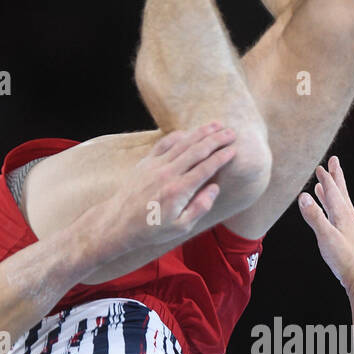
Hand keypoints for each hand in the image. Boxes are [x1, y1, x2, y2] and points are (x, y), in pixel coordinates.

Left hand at [110, 123, 235, 258]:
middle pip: (197, 150)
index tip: (233, 150)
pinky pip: (165, 143)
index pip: (206, 168)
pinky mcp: (146, 162)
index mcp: (179, 191)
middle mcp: (168, 174)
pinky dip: (179, 135)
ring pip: (183, 143)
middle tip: (231, 132)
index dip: (222, 157)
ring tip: (216, 125)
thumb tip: (215, 187)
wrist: (120, 222)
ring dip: (201, 132)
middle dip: (216, 139)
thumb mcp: (181, 227)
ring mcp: (156, 165)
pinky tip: (189, 132)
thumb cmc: (152, 228)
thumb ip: (200, 207)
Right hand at [298, 156, 353, 296]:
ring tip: (325, 189)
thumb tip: (304, 197)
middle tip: (334, 162)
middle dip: (336, 178)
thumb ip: (315, 217)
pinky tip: (335, 218)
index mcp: (344, 217)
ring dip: (334, 196)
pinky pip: (343, 220)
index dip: (327, 179)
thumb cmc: (348, 262)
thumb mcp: (327, 238)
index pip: (333, 193)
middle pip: (342, 194)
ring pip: (343, 207)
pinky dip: (336, 213)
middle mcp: (351, 220)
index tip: (322, 166)